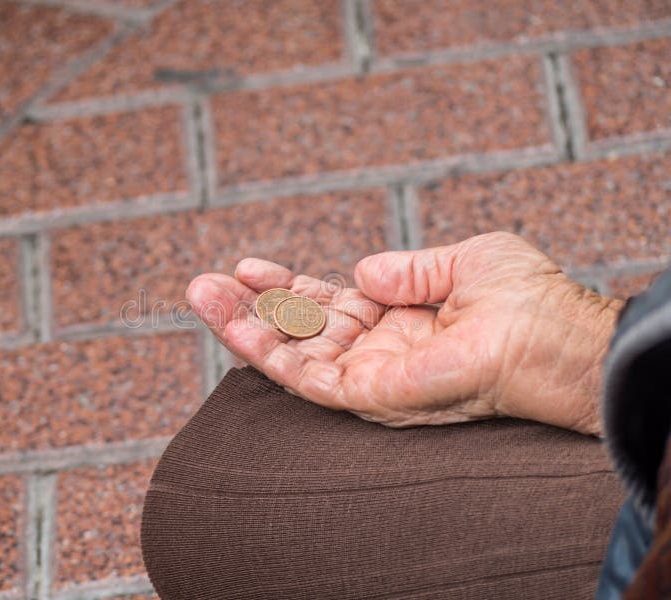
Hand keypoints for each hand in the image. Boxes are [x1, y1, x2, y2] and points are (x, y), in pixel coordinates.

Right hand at [186, 232, 622, 435]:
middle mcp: (377, 349)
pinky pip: (309, 378)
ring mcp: (371, 375)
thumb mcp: (461, 261)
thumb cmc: (524, 298)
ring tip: (199, 297)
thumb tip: (361, 268)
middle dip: (250, 308)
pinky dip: (270, 354)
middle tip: (202, 285)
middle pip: (298, 330)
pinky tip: (235, 329)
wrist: (553, 336)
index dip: (285, 287)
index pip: (326, 304)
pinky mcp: (372, 395)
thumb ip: (407, 267)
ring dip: (244, 330)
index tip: (247, 267)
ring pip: (292, 356)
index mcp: (395, 317)